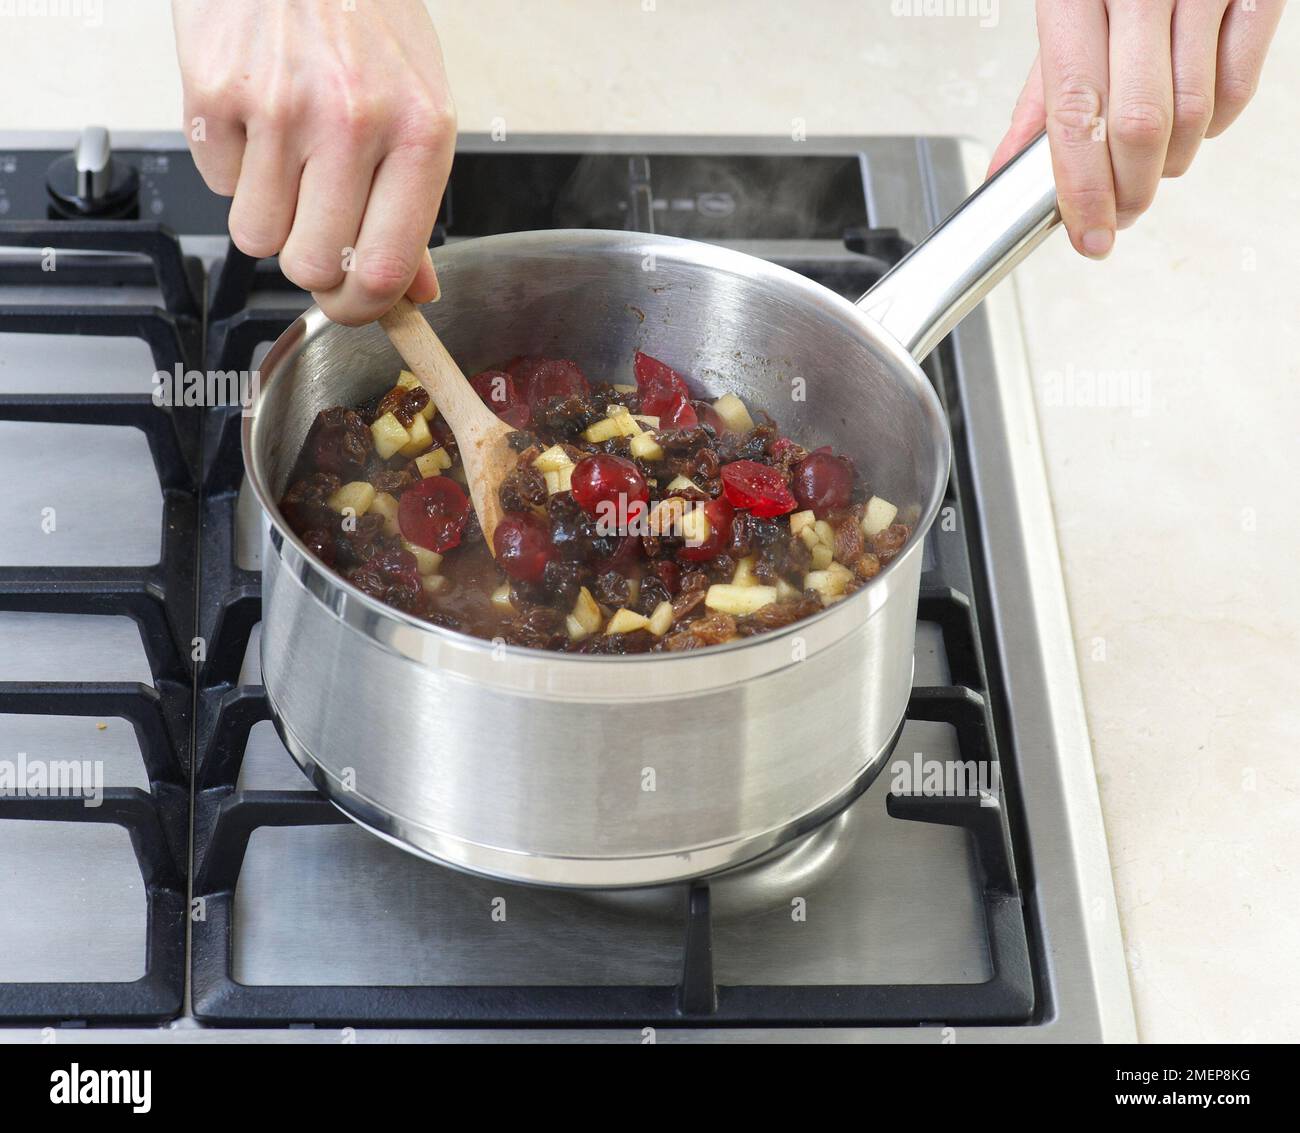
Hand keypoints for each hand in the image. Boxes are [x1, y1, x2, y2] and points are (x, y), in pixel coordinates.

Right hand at [171, 0, 454, 323]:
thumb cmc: (367, 20)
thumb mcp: (418, 108)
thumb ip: (414, 207)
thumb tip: (416, 292)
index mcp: (417, 134)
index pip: (382, 268)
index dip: (361, 308)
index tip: (352, 303)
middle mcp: (352, 122)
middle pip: (310, 268)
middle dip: (309, 264)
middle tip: (315, 228)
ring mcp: (278, 106)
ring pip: (255, 238)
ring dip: (268, 215)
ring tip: (289, 158)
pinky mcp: (213, 91)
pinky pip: (217, 184)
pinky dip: (234, 166)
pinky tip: (257, 118)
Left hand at [990, 0, 1284, 258]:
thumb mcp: (1067, 11)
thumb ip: (1040, 95)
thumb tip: (1005, 170)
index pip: (1076, 112)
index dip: (1084, 188)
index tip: (1089, 234)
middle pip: (1139, 124)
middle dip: (1130, 189)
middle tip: (1121, 213)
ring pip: (1194, 113)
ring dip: (1171, 162)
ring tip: (1153, 166)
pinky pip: (1239, 85)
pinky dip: (1217, 122)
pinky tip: (1197, 120)